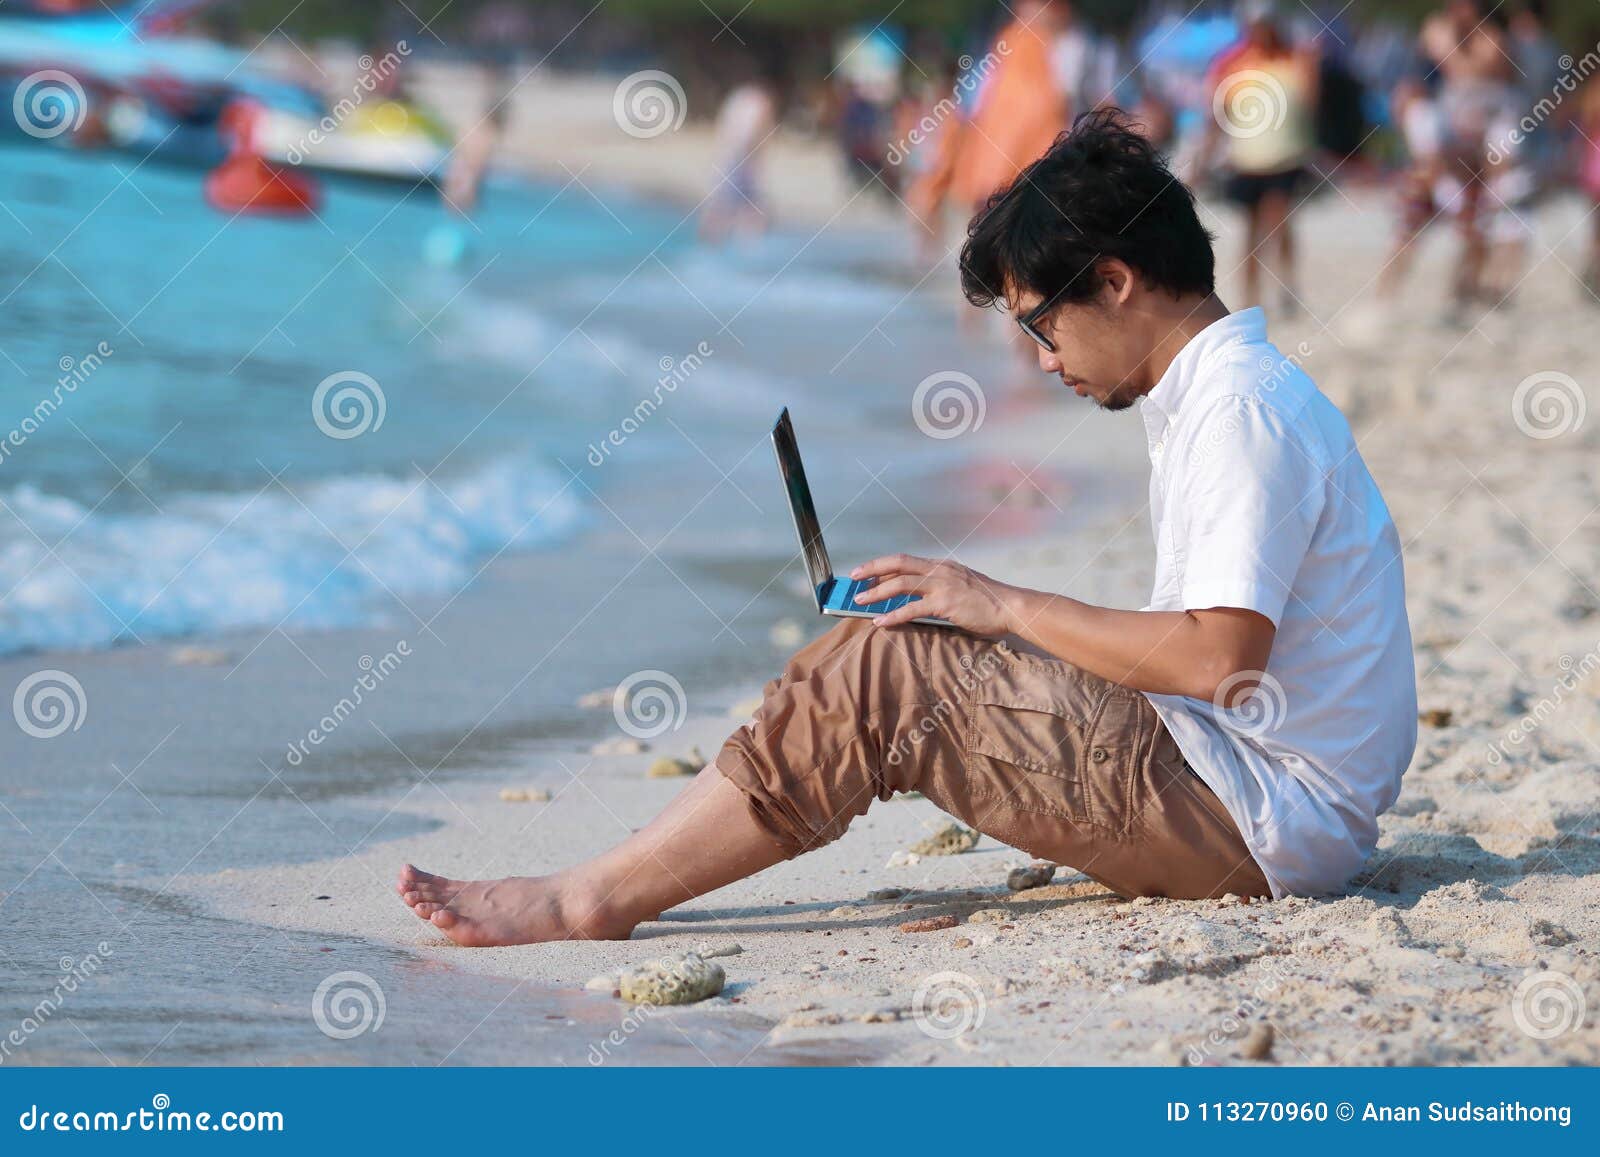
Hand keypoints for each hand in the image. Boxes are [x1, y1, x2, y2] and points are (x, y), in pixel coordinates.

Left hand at [849, 554, 1016, 635]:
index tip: (864, 572)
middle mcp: (939, 571)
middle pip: (897, 564)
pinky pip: (912, 609)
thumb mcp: (961, 585)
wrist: (1010, 607)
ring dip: (877, 592)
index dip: (881, 565)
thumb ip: (939, 587)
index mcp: (941, 566)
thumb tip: (916, 597)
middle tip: (853, 579)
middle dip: (871, 570)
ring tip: (860, 601)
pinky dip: (893, 615)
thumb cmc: (987, 602)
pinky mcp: (946, 604)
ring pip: (900, 585)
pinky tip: (880, 621)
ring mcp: (942, 586)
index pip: (904, 560)